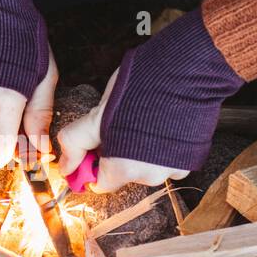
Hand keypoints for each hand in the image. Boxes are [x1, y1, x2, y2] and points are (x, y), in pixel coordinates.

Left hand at [58, 9, 243, 190]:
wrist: (187, 72)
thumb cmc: (140, 89)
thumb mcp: (96, 115)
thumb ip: (76, 143)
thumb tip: (65, 167)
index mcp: (123, 170)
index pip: (99, 184)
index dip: (93, 164)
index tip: (95, 146)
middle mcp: (149, 176)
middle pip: (123, 174)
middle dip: (117, 153)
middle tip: (118, 124)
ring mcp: (173, 169)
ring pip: (146, 167)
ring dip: (141, 149)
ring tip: (143, 121)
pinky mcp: (191, 159)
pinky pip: (169, 160)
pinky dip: (164, 148)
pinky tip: (162, 126)